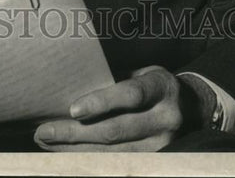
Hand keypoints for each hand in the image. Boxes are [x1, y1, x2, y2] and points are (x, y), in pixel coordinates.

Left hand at [34, 65, 209, 151]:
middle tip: (44, 130)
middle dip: (75, 132)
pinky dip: (88, 156)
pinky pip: (116, 162)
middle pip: (116, 130)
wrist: (189, 108)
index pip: (130, 95)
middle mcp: (165, 119)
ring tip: (47, 142)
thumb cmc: (152, 83)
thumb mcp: (140, 72)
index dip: (101, 102)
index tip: (72, 108)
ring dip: (75, 149)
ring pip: (113, 153)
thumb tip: (72, 80)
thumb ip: (114, 78)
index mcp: (161, 87)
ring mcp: (162, 145)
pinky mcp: (155, 160)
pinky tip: (66, 151)